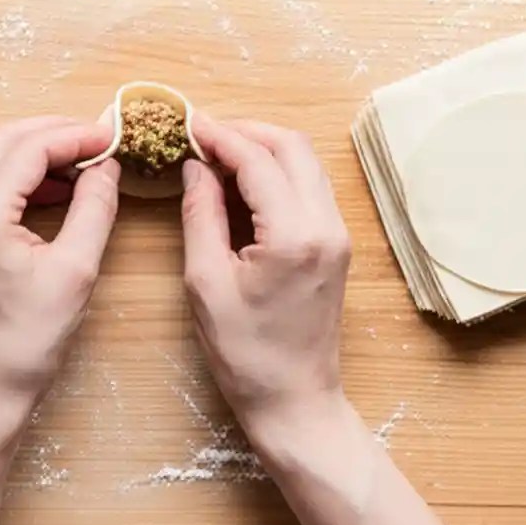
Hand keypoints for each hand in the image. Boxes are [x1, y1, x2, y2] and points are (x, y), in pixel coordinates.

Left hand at [0, 117, 120, 401]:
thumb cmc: (27, 342)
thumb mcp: (76, 271)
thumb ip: (94, 208)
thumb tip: (106, 166)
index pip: (30, 148)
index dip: (76, 136)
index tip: (112, 136)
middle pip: (5, 140)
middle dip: (56, 133)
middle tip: (100, 140)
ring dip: (39, 152)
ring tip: (86, 161)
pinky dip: (22, 176)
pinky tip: (57, 187)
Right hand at [180, 117, 350, 430]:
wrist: (295, 400)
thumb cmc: (245, 354)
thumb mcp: (206, 282)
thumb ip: (201, 215)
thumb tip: (196, 167)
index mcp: (294, 235)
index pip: (257, 160)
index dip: (220, 136)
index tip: (187, 124)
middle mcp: (326, 226)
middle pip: (291, 147)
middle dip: (245, 132)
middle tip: (202, 135)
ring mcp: (338, 234)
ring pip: (305, 163)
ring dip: (264, 149)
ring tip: (218, 155)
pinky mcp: (336, 245)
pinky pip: (309, 188)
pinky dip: (277, 172)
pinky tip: (243, 182)